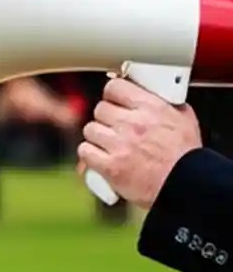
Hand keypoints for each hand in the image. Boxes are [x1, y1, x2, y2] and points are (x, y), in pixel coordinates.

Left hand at [76, 78, 202, 208]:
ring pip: (90, 129)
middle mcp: (133, 123)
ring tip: (109, 143)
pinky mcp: (110, 166)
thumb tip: (147, 93)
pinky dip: (89, 154)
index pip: (115, 87)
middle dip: (105, 117)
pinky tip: (99, 157)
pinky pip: (85, 151)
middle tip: (114, 126)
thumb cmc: (185, 155)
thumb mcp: (183, 118)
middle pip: (100, 109)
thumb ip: (163, 103)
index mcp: (151, 108)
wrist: (186, 185)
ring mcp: (119, 145)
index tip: (114, 100)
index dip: (112, 94)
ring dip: (97, 136)